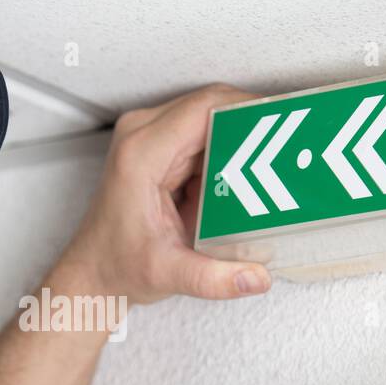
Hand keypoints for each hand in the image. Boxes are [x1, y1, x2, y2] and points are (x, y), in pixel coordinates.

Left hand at [59, 84, 273, 304]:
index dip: (248, 110)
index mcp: (141, 154)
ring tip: (279, 158)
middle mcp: (142, 136)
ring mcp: (150, 139)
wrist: (94, 273)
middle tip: (291, 142)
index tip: (283, 124)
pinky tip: (252, 173)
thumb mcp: (167, 274)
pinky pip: (204, 135)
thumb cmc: (117, 265)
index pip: (204, 108)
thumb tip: (256, 278)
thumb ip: (213, 278)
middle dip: (253, 122)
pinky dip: (230, 150)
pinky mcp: (160, 150)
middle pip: (211, 106)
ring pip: (210, 118)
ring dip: (243, 136)